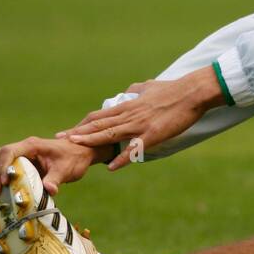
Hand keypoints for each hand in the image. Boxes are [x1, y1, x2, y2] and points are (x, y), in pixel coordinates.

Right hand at [0, 137, 107, 207]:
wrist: (81, 155)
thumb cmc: (74, 159)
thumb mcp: (67, 169)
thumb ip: (56, 178)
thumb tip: (50, 190)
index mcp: (32, 145)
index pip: (9, 151)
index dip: (3, 166)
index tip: (4, 181)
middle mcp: (22, 150)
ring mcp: (18, 158)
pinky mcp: (18, 167)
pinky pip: (1, 175)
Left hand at [54, 66, 223, 171]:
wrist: (193, 91)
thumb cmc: (175, 89)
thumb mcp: (152, 87)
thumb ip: (139, 90)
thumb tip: (130, 90)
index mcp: (129, 105)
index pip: (100, 115)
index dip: (83, 124)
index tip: (70, 131)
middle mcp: (130, 115)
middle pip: (99, 124)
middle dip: (79, 132)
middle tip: (60, 139)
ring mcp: (140, 125)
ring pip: (110, 133)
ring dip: (92, 140)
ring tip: (75, 147)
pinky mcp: (153, 134)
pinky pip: (134, 148)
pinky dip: (121, 158)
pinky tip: (111, 167)